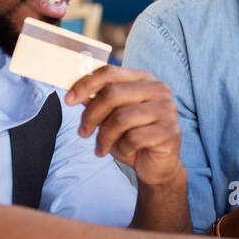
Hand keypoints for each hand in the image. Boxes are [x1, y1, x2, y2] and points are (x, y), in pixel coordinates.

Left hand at [66, 66, 182, 186]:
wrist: (158, 166)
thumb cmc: (133, 139)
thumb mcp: (111, 118)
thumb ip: (97, 103)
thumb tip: (75, 94)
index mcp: (144, 80)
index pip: (110, 73)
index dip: (85, 84)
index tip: (68, 100)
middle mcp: (159, 90)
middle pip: (112, 94)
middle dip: (91, 116)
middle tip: (83, 132)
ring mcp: (167, 110)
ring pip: (121, 118)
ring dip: (104, 137)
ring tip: (100, 148)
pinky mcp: (169, 131)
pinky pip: (134, 138)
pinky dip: (122, 148)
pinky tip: (125, 152)